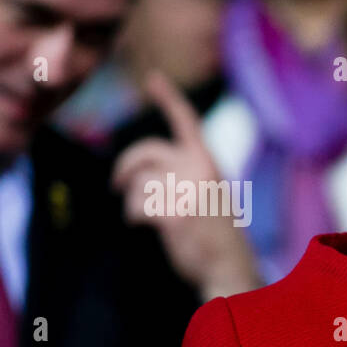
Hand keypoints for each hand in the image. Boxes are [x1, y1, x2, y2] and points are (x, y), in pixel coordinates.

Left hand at [112, 70, 261, 298]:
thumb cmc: (219, 236)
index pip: (187, 122)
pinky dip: (134, 215)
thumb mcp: (211, 195)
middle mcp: (197, 170)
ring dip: (133, 200)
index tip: (154, 79)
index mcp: (210, 163)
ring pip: (137, 182)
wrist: (230, 268)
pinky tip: (143, 225)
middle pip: (146, 151)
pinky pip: (135, 205)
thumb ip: (187, 176)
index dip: (169, 98)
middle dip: (125, 166)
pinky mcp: (170, 213)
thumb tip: (144, 172)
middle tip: (116, 183)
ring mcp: (184, 191)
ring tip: (145, 216)